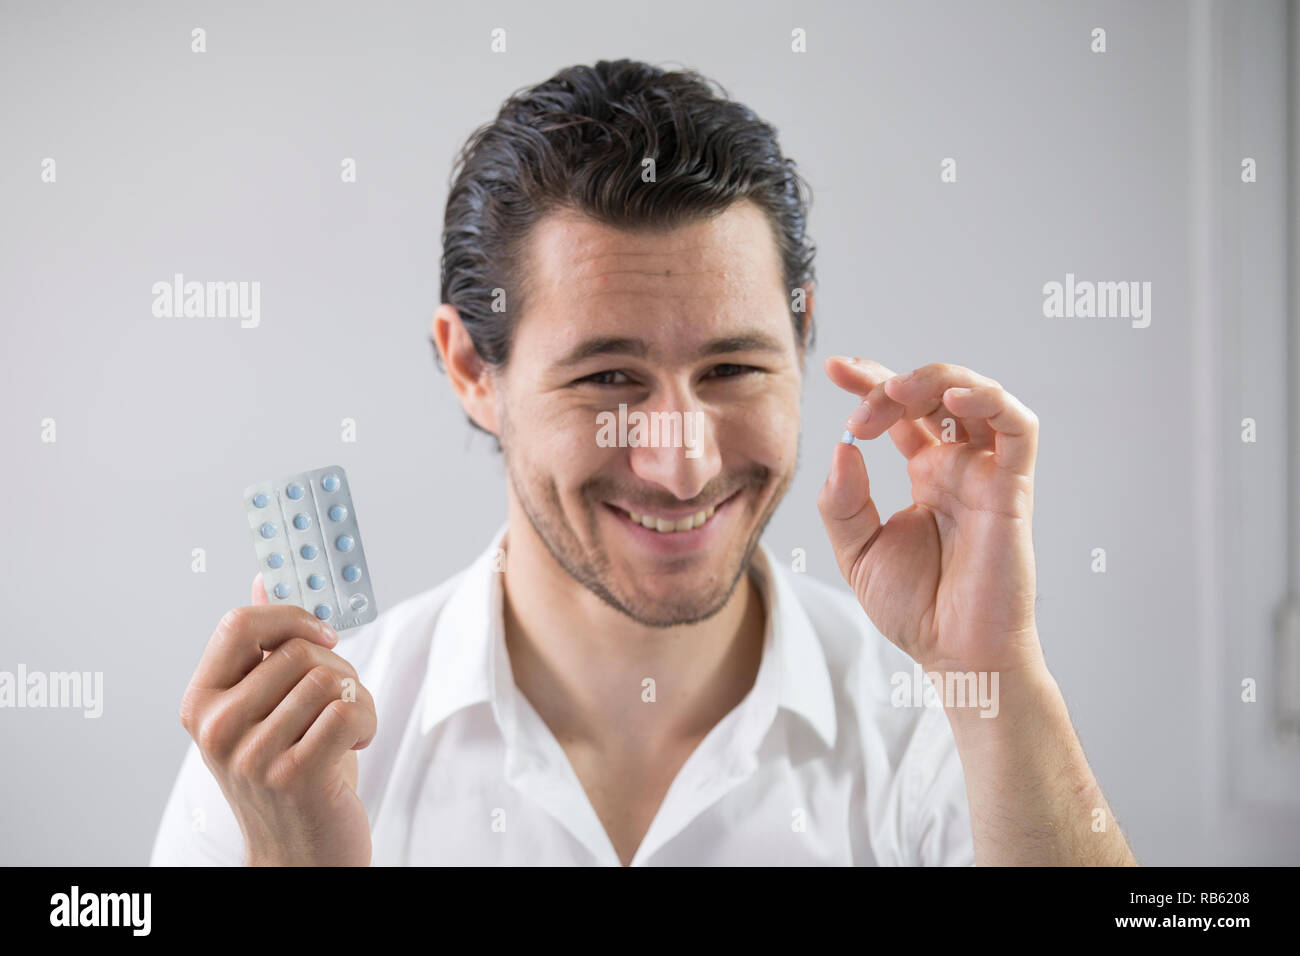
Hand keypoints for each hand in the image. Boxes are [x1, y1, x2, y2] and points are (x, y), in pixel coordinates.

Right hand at [178, 575, 376, 865]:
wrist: (300, 855)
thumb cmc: (289, 774)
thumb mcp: (266, 709)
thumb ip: (262, 647)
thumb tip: (263, 577)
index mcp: (202, 703)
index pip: (240, 623)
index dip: (292, 617)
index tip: (324, 636)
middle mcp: (217, 728)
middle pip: (299, 650)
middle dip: (339, 669)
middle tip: (339, 704)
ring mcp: (251, 754)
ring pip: (331, 678)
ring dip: (358, 699)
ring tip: (346, 730)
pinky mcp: (294, 775)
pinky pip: (351, 709)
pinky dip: (369, 722)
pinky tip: (355, 747)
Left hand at [817, 357, 1041, 674]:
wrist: (956, 655)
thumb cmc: (916, 610)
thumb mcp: (856, 552)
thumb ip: (843, 502)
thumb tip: (844, 448)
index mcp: (926, 474)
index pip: (901, 412)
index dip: (871, 381)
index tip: (833, 367)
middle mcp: (958, 466)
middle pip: (933, 395)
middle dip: (892, 384)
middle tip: (861, 407)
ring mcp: (987, 473)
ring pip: (977, 396)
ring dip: (936, 380)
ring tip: (896, 393)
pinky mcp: (1014, 488)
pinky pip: (1018, 428)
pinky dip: (990, 401)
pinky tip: (953, 398)